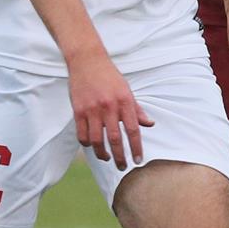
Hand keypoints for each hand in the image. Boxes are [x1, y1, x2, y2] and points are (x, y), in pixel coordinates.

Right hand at [68, 51, 151, 168]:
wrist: (87, 60)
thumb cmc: (109, 76)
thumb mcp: (127, 90)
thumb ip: (137, 109)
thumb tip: (150, 124)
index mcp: (124, 101)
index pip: (132, 130)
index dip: (136, 147)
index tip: (138, 160)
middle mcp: (108, 106)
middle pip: (115, 139)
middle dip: (120, 157)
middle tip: (122, 167)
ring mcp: (92, 109)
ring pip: (96, 140)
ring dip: (102, 154)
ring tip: (107, 159)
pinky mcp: (78, 110)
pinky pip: (82, 134)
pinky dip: (87, 144)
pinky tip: (92, 146)